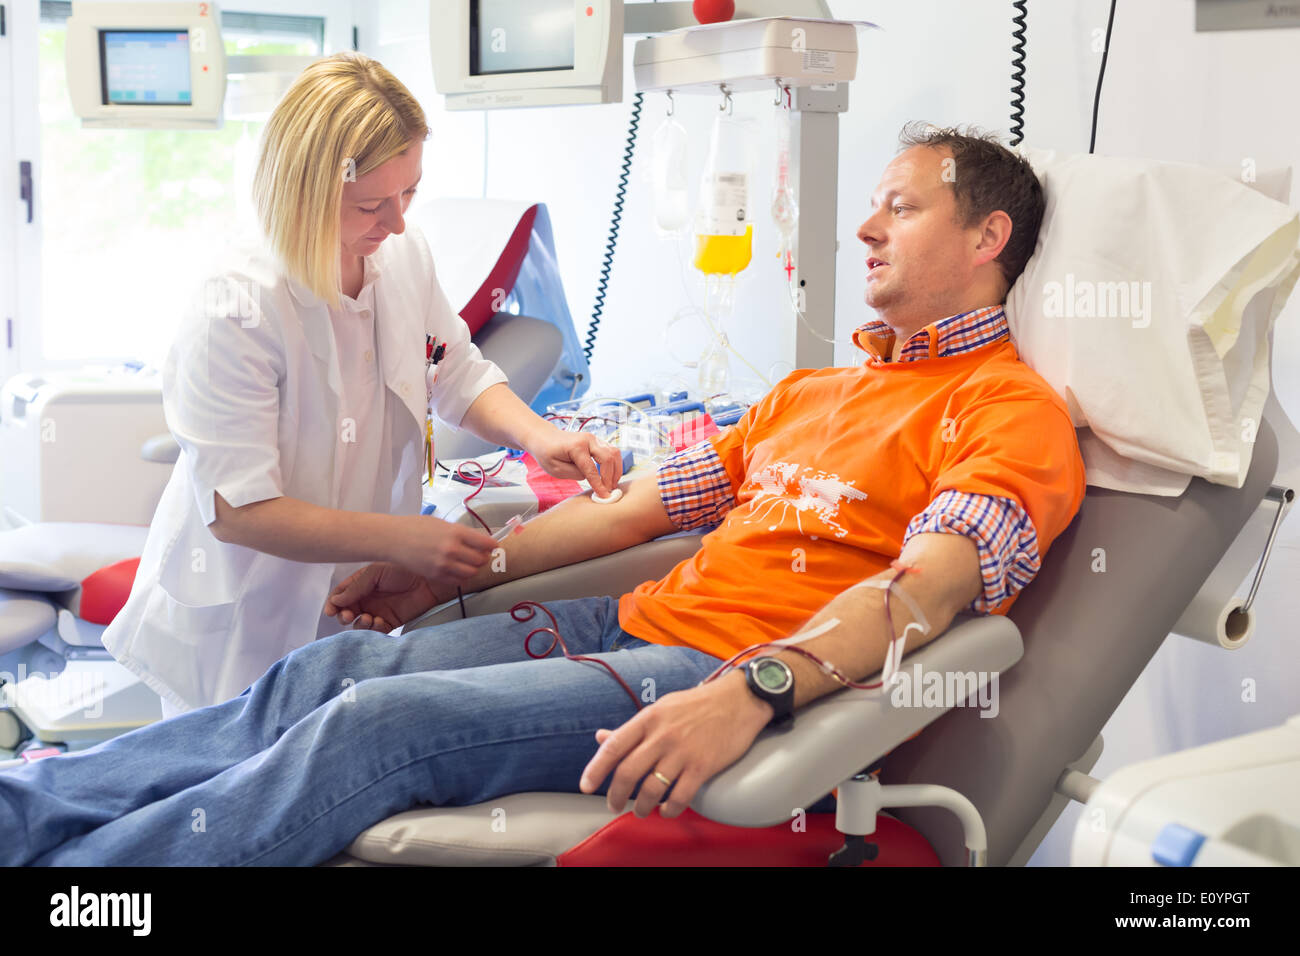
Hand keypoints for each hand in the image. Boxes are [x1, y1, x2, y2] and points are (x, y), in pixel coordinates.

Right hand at [323, 562, 440, 630]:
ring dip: (358, 624)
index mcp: (361, 583)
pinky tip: (378, 622)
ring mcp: (378, 610)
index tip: (331, 610)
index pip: (340, 595)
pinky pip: (375, 630)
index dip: (333, 603)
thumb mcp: (375, 573)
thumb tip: (337, 600)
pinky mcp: (390, 621)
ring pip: (359, 623)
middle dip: (343, 616)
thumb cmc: (404, 569)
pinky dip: (373, 630)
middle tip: (348, 616)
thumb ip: (356, 587)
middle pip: (346, 611)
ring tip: (367, 619)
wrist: (429, 579)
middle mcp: (367, 598)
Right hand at [391, 515, 495, 585]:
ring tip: (468, 563)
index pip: (486, 543)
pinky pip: (457, 581)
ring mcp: (444, 564)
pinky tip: (456, 569)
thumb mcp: (442, 524)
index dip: (492, 545)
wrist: (393, 539)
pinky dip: (461, 576)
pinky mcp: (436, 575)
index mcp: (456, 532)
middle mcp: (452, 549)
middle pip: (481, 560)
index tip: (493, 545)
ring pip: (471, 572)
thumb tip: (479, 540)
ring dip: (473, 568)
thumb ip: (460, 533)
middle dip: (484, 557)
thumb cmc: (415, 527)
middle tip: (481, 554)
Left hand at [528, 430, 622, 496]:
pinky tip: (611, 475)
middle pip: (608, 458)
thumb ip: (575, 474)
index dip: (599, 484)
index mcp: (576, 447)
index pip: (592, 469)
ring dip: (616, 469)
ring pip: (614, 452)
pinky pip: (612, 451)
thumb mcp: (556, 469)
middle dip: (611, 477)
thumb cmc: (547, 453)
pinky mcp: (597, 441)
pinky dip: (614, 464)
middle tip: (609, 491)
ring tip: (612, 484)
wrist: (545, 438)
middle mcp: (588, 440)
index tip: (604, 496)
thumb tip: (592, 478)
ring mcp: (594, 438)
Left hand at [578, 671, 773, 817]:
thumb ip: (632, 728)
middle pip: (628, 772)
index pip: (614, 746)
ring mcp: (683, 751)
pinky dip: (669, 809)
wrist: (738, 700)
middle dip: (616, 795)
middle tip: (614, 805)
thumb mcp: (660, 708)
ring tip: (640, 811)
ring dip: (641, 806)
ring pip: (652, 789)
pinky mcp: (703, 766)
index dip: (596, 769)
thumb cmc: (697, 704)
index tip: (586, 786)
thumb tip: (601, 738)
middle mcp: (662, 735)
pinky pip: (680, 796)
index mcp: (648, 718)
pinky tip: (666, 811)